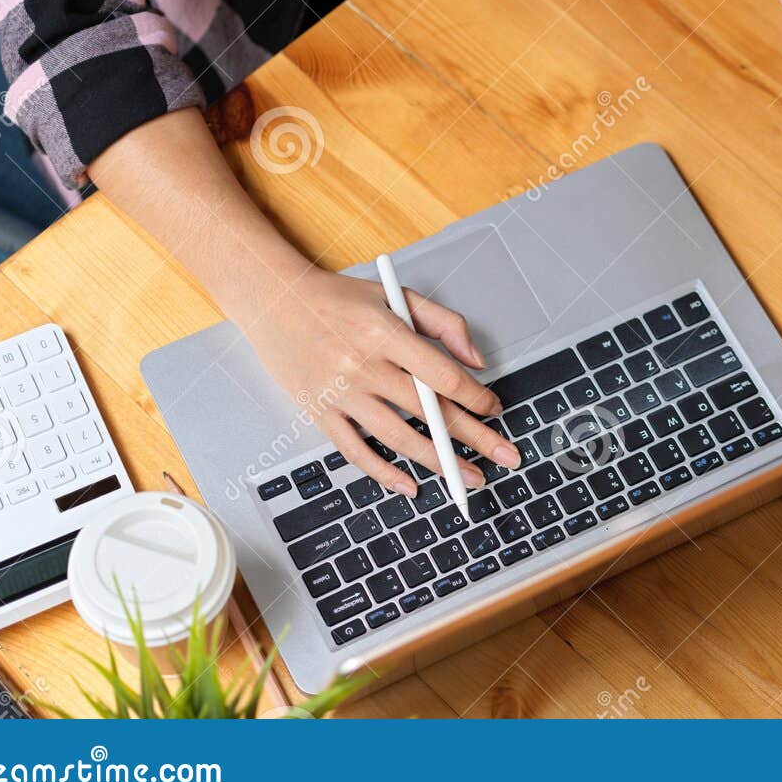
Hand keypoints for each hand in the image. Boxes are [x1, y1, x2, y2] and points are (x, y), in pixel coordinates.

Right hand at [236, 267, 521, 495]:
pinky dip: (384, 473)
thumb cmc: (341, 298)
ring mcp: (341, 393)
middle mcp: (364, 366)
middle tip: (506, 457)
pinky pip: (355, 451)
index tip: (495, 409)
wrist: (275, 301)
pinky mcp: (319, 413)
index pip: (443, 376)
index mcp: (387, 334)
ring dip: (440, 462)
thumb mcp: (398, 295)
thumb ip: (445, 323)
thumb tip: (478, 363)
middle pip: (429, 412)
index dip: (476, 397)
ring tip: (469, 477)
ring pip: (398, 438)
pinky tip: (410, 486)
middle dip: (474, 439)